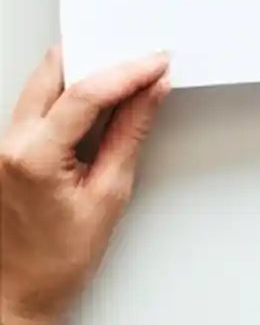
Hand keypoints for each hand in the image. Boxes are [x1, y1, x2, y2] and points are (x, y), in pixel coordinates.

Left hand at [0, 47, 170, 324]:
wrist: (20, 289)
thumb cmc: (57, 259)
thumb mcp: (109, 194)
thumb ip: (130, 134)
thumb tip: (149, 95)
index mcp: (32, 157)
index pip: (85, 93)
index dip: (128, 72)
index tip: (155, 63)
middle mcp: (8, 144)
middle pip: (54, 72)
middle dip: (100, 59)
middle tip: (140, 62)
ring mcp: (2, 144)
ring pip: (43, 82)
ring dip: (85, 75)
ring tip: (126, 85)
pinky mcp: (5, 147)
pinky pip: (37, 102)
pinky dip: (70, 94)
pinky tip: (100, 106)